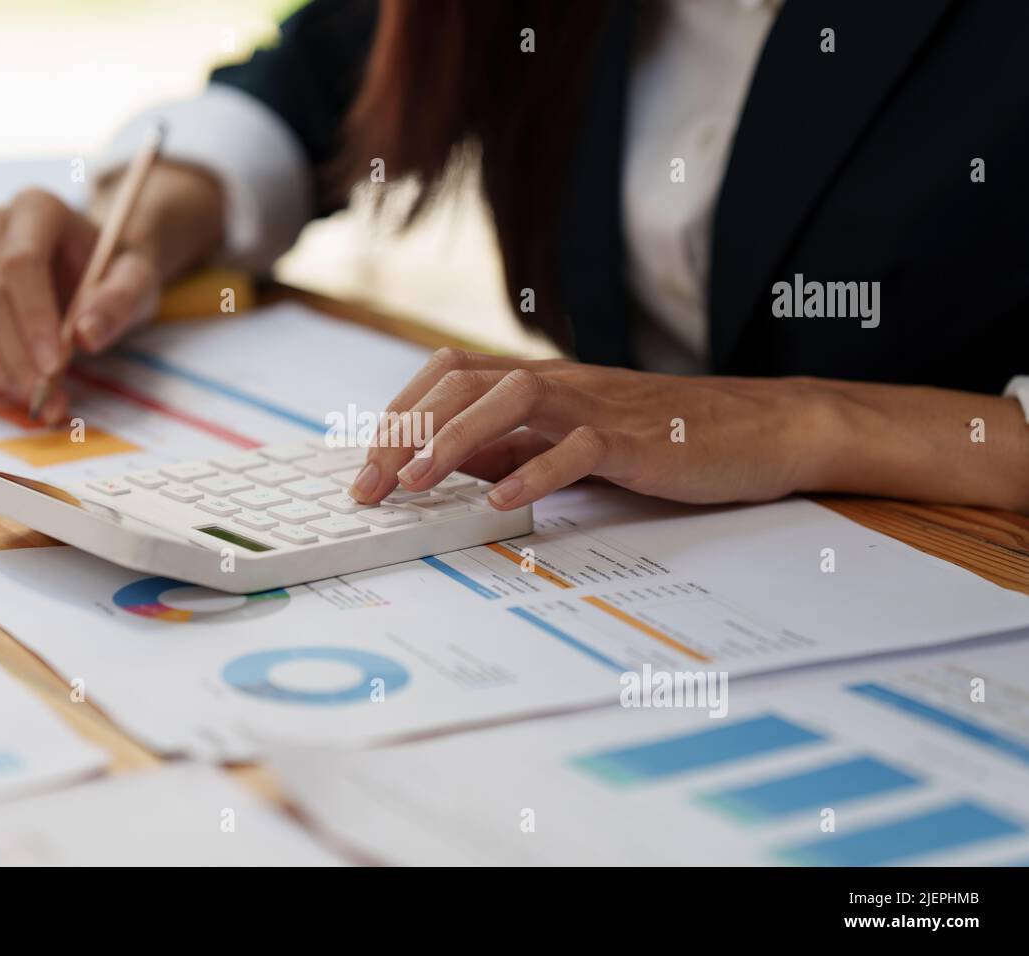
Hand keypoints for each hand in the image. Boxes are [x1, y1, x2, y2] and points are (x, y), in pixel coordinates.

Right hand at [0, 162, 222, 422]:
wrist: (91, 270)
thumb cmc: (113, 273)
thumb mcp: (136, 283)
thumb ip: (120, 302)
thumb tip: (87, 335)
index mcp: (37, 208)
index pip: (21, 262)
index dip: (34, 319)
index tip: (55, 366)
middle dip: (15, 351)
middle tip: (46, 395)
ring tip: (32, 395)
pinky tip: (11, 381)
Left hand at [348, 348, 836, 508]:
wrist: (758, 428)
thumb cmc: (660, 438)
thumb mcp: (569, 439)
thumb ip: (510, 446)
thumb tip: (441, 464)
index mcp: (539, 381)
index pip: (447, 378)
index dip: (399, 416)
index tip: (365, 471)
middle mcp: (561, 383)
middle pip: (463, 384)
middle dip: (406, 432)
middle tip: (370, 487)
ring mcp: (598, 406)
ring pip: (512, 398)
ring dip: (455, 439)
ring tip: (416, 484)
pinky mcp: (637, 439)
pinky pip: (579, 447)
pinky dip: (536, 472)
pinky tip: (502, 502)